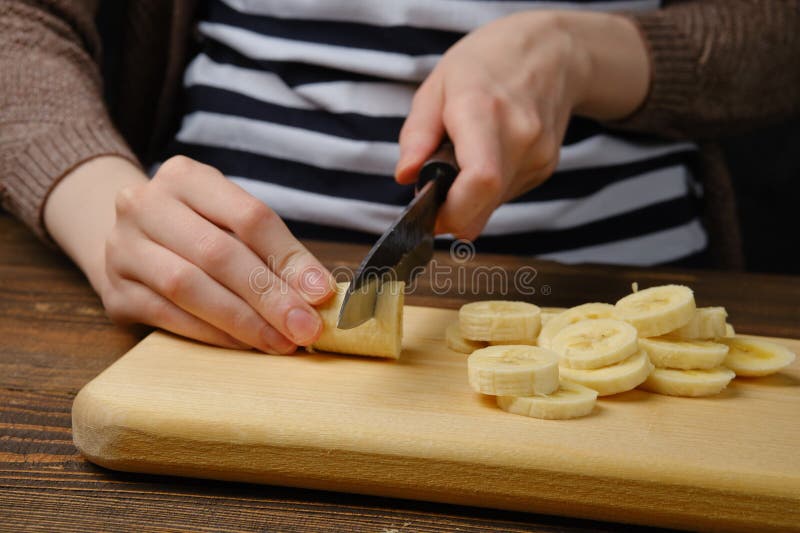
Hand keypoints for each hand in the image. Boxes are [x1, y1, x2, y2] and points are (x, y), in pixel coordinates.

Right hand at [46, 155, 334, 353]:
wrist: (129, 241)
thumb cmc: (197, 230)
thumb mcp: (231, 221)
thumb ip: (273, 251)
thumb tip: (317, 293)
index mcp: (185, 177)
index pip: (249, 216)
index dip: (289, 257)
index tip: (321, 293)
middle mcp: (145, 205)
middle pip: (218, 253)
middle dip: (269, 296)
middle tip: (305, 327)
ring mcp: (123, 249)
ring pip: (189, 287)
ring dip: (243, 320)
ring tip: (280, 341)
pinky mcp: (115, 292)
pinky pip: (169, 317)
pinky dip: (213, 334)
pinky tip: (244, 344)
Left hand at [395, 11, 649, 238]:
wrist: (552, 51)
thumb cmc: (487, 63)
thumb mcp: (437, 86)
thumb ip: (417, 135)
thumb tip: (405, 176)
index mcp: (484, 111)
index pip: (480, 181)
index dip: (451, 212)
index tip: (428, 213)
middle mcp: (519, 137)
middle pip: (483, 206)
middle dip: (451, 213)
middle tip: (435, 190)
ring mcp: (538, 156)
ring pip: (492, 206)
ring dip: (469, 198)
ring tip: (465, 156)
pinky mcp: (546, 168)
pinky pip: (505, 196)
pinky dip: (487, 188)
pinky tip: (488, 155)